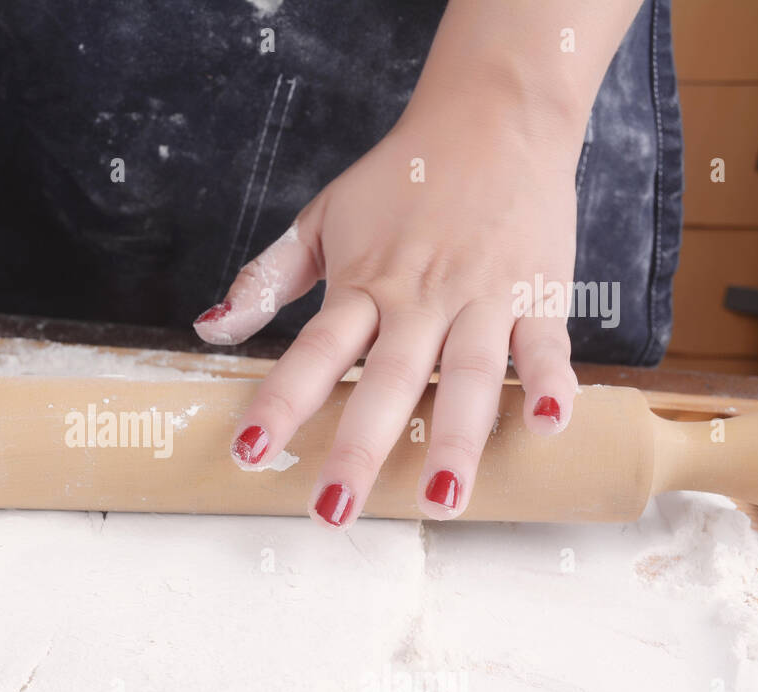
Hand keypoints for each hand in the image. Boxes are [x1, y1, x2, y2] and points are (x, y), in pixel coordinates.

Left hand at [196, 101, 579, 527]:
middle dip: (357, 449)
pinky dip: (548, 382)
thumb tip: (209, 329)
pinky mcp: (536, 292)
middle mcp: (418, 300)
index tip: (247, 453)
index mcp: (362, 286)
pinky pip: (545, 344)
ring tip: (438, 501)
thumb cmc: (401, 177)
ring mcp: (481, 299)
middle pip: (385, 382)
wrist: (493, 114)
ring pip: (465, 376)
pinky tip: (545, 425)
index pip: (313, 354)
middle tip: (333, 512)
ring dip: (454, 439)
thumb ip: (267, 278)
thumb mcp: (321, 219)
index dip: (279, 404)